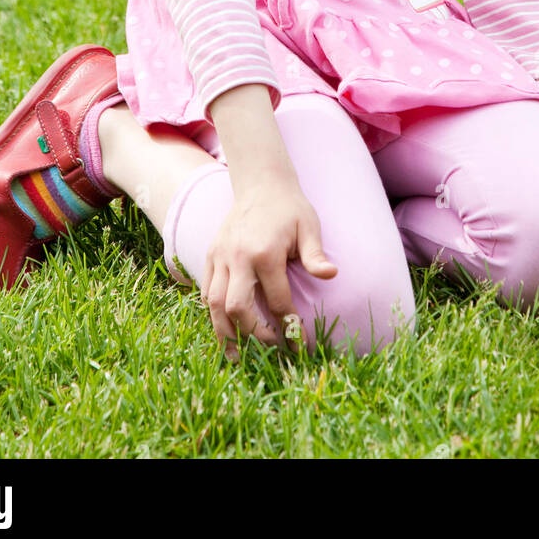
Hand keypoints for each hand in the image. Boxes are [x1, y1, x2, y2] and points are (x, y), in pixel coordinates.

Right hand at [200, 177, 337, 360]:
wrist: (260, 183)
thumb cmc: (290, 208)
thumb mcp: (308, 226)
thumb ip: (315, 254)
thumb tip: (331, 274)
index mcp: (264, 252)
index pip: (276, 300)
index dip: (289, 326)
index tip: (299, 344)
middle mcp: (237, 257)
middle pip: (236, 308)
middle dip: (253, 334)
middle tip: (270, 348)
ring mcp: (220, 256)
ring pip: (213, 303)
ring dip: (225, 333)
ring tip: (236, 356)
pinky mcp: (211, 255)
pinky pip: (206, 291)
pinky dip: (214, 313)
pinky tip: (226, 328)